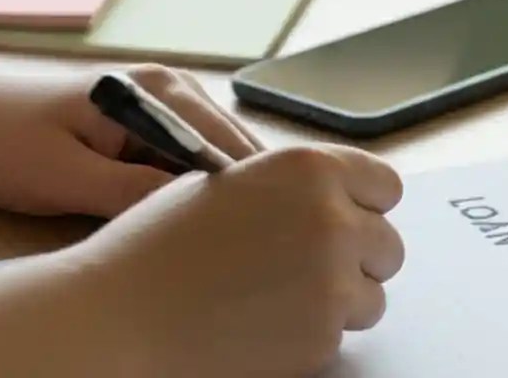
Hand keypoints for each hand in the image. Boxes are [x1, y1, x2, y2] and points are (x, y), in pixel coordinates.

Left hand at [0, 62, 262, 217]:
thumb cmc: (2, 143)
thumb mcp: (68, 179)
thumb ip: (136, 193)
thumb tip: (198, 213)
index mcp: (159, 91)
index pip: (225, 145)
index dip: (241, 189)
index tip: (246, 230)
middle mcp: (171, 87)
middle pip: (229, 146)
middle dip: (235, 189)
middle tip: (237, 236)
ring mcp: (161, 102)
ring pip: (210, 154)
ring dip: (210, 189)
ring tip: (215, 229)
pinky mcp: (146, 122)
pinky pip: (184, 157)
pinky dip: (188, 185)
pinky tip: (184, 214)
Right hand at [72, 144, 404, 375]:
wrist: (119, 316)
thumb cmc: (158, 246)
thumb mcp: (226, 184)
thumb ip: (290, 187)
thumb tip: (332, 199)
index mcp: (310, 169)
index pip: (385, 185)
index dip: (363, 205)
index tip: (346, 220)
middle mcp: (333, 219)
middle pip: (388, 244)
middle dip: (357, 258)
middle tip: (307, 269)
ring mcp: (333, 282)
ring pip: (373, 296)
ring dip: (339, 301)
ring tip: (279, 300)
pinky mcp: (322, 337)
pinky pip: (340, 336)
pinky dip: (312, 336)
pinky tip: (263, 326)